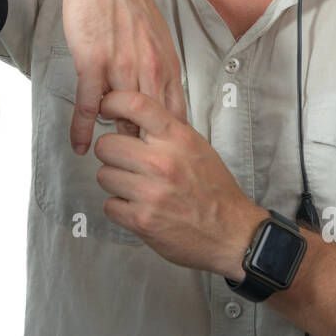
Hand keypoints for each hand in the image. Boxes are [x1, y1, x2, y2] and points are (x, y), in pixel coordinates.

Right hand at [61, 0, 186, 152]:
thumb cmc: (126, 5)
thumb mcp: (155, 38)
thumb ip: (159, 69)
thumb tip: (158, 97)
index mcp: (167, 64)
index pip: (175, 114)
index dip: (169, 140)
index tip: (164, 157)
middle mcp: (149, 69)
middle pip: (151, 123)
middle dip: (145, 147)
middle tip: (140, 169)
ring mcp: (122, 67)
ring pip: (121, 117)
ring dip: (114, 140)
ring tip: (109, 160)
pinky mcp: (94, 62)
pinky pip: (89, 105)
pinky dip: (82, 129)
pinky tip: (79, 145)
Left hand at [93, 89, 267, 275]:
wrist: (232, 233)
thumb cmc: (214, 191)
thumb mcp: (197, 148)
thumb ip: (166, 131)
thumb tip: (132, 116)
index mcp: (178, 139)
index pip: (135, 104)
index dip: (112, 103)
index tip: (107, 110)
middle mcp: (162, 162)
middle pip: (106, 144)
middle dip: (112, 154)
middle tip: (125, 162)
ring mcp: (151, 192)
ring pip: (103, 175)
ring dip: (115, 182)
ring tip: (135, 187)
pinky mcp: (142, 220)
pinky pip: (109, 205)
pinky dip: (119, 208)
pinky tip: (138, 207)